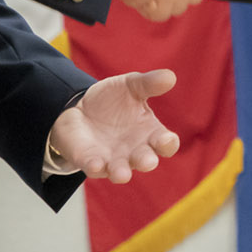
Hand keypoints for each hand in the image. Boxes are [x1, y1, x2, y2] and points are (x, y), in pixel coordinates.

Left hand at [50, 70, 179, 183]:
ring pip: (120, 171)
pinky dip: (95, 167)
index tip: (166, 140)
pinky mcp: (91, 161)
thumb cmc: (114, 99)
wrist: (81, 106)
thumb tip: (170, 77)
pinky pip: (94, 168)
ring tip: (122, 174)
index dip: (168, 144)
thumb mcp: (131, 85)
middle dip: (146, 162)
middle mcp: (134, 151)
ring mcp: (113, 159)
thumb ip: (149, 83)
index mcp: (150, 133)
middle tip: (147, 162)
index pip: (166, 143)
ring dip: (121, 173)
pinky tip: (96, 164)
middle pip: (145, 160)